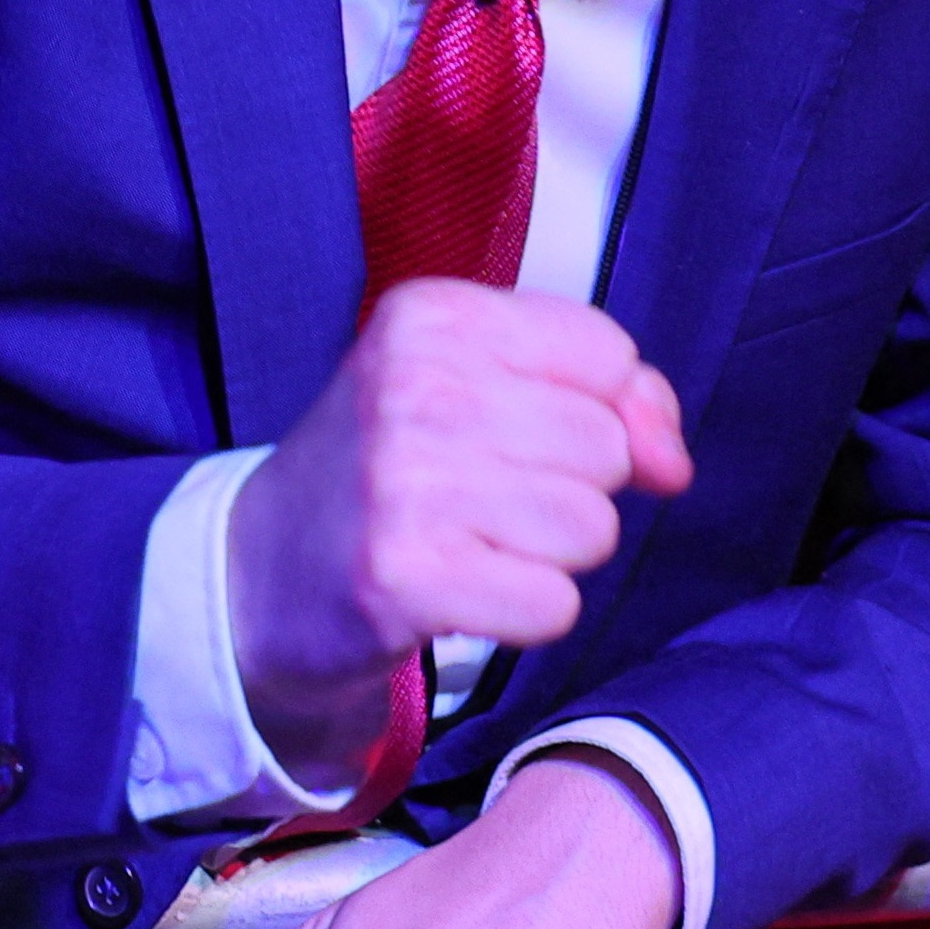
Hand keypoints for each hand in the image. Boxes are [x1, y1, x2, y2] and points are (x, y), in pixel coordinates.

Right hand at [226, 280, 690, 784]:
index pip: (608, 356)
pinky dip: (523, 612)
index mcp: (433, 316)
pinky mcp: (402, 578)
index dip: (603, 410)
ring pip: (590, 529)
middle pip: (606, 450)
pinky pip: (553, 604)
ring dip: (550, 556)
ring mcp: (404, 483)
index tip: (532, 434)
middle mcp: (414, 386)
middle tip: (483, 499)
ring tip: (474, 544)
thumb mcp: (483, 386)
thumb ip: (610, 395)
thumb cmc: (392, 469)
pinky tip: (462, 592)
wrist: (257, 574)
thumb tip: (672, 462)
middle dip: (570, 489)